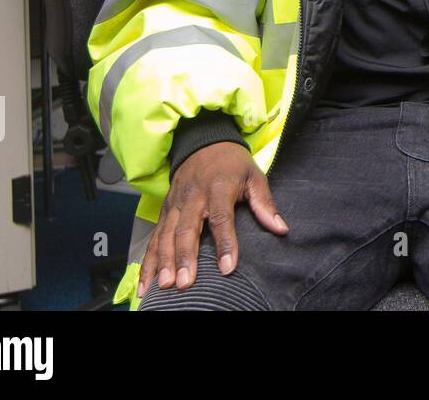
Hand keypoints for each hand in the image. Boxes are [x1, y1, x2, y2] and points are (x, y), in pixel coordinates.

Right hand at [138, 142, 286, 297]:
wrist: (203, 142)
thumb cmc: (232, 163)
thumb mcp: (254, 176)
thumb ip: (265, 203)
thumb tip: (281, 229)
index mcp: (218, 188)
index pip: (221, 218)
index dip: (225, 243)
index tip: (227, 267)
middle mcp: (193, 197)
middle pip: (186, 230)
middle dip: (185, 258)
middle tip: (186, 283)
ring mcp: (175, 204)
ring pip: (166, 235)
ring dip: (163, 262)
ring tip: (165, 286)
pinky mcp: (164, 211)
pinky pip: (154, 237)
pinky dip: (148, 260)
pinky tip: (147, 282)